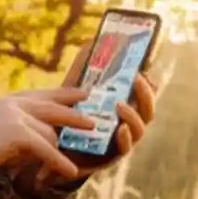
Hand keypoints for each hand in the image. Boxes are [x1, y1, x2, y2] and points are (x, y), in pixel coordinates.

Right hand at [0, 88, 93, 180]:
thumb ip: (9, 132)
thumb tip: (27, 148)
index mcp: (5, 102)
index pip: (39, 95)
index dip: (62, 95)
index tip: (81, 94)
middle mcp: (13, 105)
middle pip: (53, 106)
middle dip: (75, 114)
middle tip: (94, 120)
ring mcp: (16, 117)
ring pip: (50, 134)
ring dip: (59, 154)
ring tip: (69, 169)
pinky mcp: (18, 134)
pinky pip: (47, 150)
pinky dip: (58, 163)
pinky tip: (69, 172)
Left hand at [28, 44, 157, 185]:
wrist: (48, 145)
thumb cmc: (67, 113)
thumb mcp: (74, 88)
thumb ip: (84, 66)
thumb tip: (91, 40)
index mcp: (124, 107)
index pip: (144, 94)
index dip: (149, 83)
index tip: (144, 69)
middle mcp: (127, 124)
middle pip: (148, 110)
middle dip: (145, 94)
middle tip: (136, 78)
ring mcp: (121, 142)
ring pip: (139, 130)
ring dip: (133, 116)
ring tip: (120, 105)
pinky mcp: (109, 158)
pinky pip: (123, 150)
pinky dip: (124, 139)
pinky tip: (118, 129)